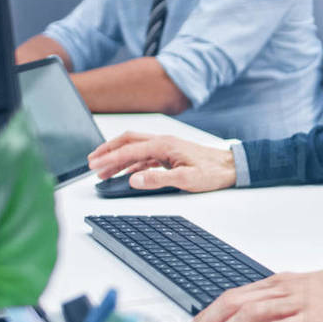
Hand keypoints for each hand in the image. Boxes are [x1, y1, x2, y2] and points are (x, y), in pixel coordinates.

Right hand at [87, 131, 235, 192]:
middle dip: (108, 150)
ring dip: (118, 158)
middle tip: (91, 162)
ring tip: (102, 170)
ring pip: (135, 149)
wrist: (231, 166)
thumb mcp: (186, 180)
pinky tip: (125, 174)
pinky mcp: (170, 154)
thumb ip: (158, 179)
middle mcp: (163, 142)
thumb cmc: (212, 172)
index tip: (93, 167)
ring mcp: (166, 147)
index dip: (109, 159)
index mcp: (164, 145)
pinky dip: (131, 163)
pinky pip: (144, 156)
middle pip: (128, 141)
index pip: (129, 150)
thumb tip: (133, 179)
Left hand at [174, 261, 322, 321]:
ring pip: (247, 315)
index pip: (234, 295)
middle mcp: (283, 289)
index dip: (207, 313)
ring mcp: (296, 303)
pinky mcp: (310, 319)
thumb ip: (283, 302)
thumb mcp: (308, 291)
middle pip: (232, 303)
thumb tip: (259, 318)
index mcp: (280, 282)